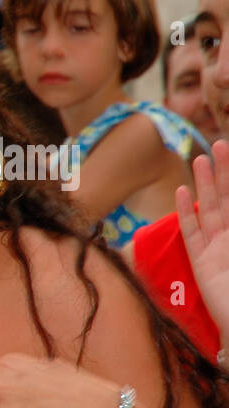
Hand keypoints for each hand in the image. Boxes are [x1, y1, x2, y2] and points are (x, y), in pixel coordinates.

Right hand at [176, 138, 228, 341]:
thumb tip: (220, 208)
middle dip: (225, 172)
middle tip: (221, 144)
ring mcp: (218, 249)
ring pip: (210, 209)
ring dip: (206, 184)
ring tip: (201, 158)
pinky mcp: (202, 263)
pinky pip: (192, 233)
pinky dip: (187, 213)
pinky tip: (183, 193)